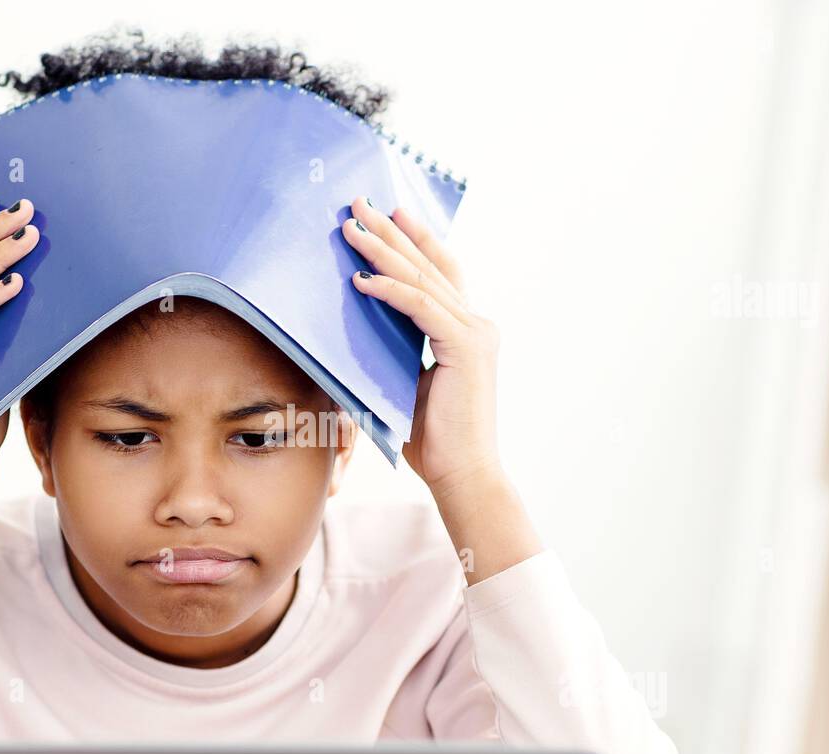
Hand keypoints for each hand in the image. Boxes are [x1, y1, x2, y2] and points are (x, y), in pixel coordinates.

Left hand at [341, 195, 502, 497]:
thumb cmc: (433, 441)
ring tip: (351, 229)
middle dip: (391, 232)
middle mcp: (477, 326)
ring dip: (383, 251)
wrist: (462, 475)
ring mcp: (475, 334)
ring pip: (422, 280)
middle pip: (429, 266)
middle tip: (358, 204)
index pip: (439, 274)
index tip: (386, 214)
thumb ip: (398, 353)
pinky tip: (362, 279)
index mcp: (467, 332)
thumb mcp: (408, 384)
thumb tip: (360, 333)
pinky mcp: (466, 348)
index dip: (413, 241)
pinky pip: (421, 307)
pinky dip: (391, 290)